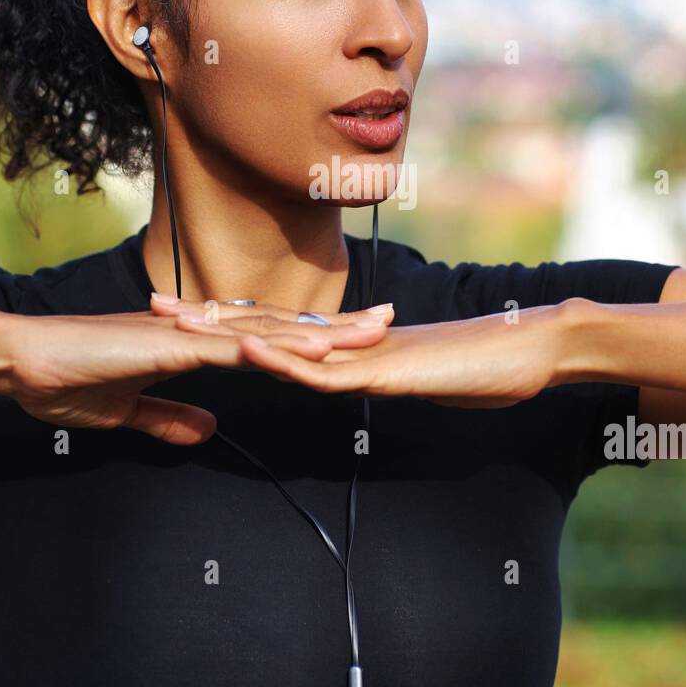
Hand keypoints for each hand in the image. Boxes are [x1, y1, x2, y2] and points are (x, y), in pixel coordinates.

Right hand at [0, 299, 389, 443]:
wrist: (21, 360)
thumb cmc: (66, 379)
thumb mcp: (128, 409)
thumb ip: (170, 416)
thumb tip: (209, 428)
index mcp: (192, 343)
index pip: (264, 339)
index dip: (308, 339)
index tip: (352, 340)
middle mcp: (198, 331)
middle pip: (281, 328)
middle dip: (337, 328)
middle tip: (389, 320)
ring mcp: (186, 334)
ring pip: (267, 333)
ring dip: (320, 335)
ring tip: (371, 334)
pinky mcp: (168, 346)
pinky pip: (230, 349)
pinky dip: (270, 351)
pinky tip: (305, 354)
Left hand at [173, 301, 578, 407]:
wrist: (535, 349)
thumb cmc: (489, 367)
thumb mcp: (425, 380)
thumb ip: (391, 379)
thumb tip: (370, 383)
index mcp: (353, 349)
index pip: (279, 335)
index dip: (229, 325)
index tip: (183, 318)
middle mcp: (351, 344)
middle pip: (267, 329)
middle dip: (206, 318)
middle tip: (150, 303)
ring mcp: (367, 355)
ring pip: (286, 344)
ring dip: (229, 334)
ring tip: (176, 322)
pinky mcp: (388, 373)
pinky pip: (328, 371)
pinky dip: (286, 362)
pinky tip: (248, 355)